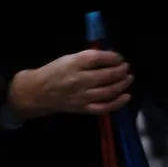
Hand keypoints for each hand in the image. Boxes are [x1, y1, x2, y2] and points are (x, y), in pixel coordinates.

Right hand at [12, 49, 132, 118]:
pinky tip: (126, 96)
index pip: (98, 58)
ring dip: (122, 84)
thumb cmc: (55, 72)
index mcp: (73, 64)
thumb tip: (110, 58)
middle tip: (126, 68)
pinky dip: (118, 103)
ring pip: (108, 91)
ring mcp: (82, 96)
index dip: (113, 58)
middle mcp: (79, 80)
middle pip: (106, 75)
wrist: (39, 92)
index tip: (120, 58)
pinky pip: (104, 107)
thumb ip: (87, 58)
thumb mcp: (68, 58)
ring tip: (129, 78)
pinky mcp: (84, 109)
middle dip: (120, 71)